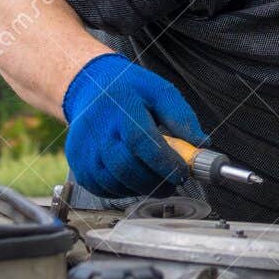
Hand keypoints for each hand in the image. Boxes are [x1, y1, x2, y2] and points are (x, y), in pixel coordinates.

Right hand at [61, 53, 205, 197]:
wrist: (91, 88)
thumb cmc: (130, 91)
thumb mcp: (160, 91)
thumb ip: (181, 116)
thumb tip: (200, 144)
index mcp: (120, 105)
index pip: (140, 140)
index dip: (164, 162)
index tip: (182, 172)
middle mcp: (96, 129)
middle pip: (126, 167)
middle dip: (156, 180)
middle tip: (174, 181)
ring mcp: (84, 150)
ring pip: (115, 183)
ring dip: (142, 187)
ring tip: (156, 178)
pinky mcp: (78, 166)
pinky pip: (103, 189)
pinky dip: (124, 190)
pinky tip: (135, 178)